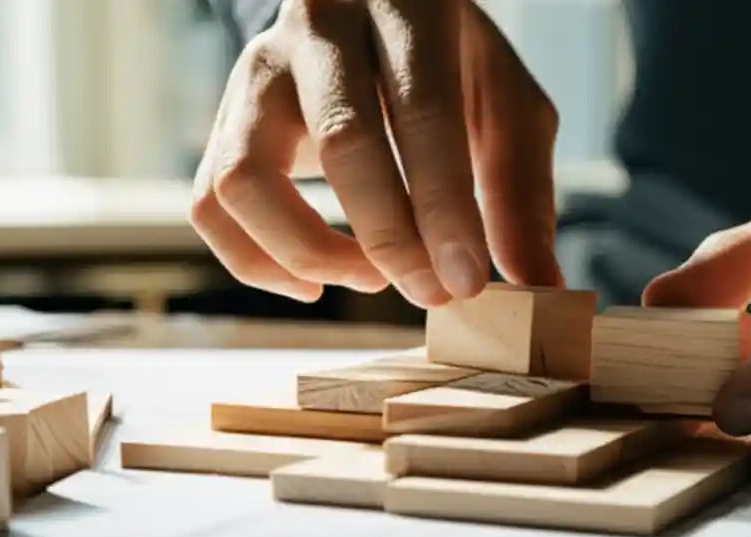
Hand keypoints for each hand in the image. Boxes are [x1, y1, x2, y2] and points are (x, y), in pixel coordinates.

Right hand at [190, 0, 561, 305]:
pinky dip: (256, 261)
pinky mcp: (223, 117)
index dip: (443, 206)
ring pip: (246, 177)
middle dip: (391, 238)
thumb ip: (523, 191)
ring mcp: (257, 70)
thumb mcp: (506, 106)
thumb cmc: (450, 65)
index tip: (465, 282)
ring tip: (371, 278)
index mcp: (405, 6)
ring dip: (309, 251)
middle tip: (432, 293)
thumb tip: (540, 285)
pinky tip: (314, 283)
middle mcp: (319, 27)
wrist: (373, 12)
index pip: (420, 110)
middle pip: (341, 140)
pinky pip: (210, 202)